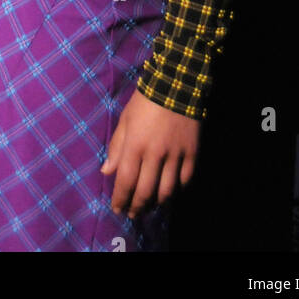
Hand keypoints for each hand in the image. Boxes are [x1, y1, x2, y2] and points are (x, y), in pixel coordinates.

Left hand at [101, 87, 199, 217]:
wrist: (175, 85)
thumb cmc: (144, 102)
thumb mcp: (125, 120)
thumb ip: (116, 147)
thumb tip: (107, 171)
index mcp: (135, 145)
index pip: (126, 181)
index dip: (120, 198)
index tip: (117, 208)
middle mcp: (155, 154)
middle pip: (145, 191)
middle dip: (137, 206)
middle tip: (132, 213)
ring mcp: (175, 155)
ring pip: (167, 190)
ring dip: (156, 203)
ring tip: (149, 207)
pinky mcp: (191, 153)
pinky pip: (185, 180)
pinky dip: (177, 190)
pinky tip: (170, 193)